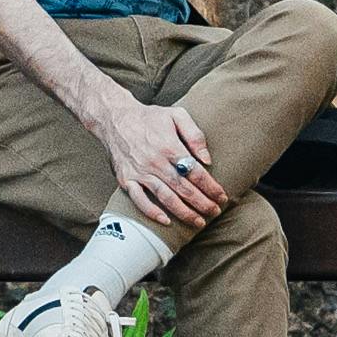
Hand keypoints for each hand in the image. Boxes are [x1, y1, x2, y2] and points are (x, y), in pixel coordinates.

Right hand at [93, 95, 225, 231]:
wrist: (114, 118)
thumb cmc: (149, 117)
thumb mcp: (176, 115)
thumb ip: (195, 135)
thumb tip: (207, 159)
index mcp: (169, 146)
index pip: (195, 172)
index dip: (210, 187)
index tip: (221, 196)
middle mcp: (155, 162)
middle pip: (183, 188)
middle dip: (202, 203)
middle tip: (215, 212)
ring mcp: (140, 172)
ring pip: (165, 197)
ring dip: (184, 212)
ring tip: (198, 222)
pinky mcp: (126, 180)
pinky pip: (139, 200)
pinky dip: (152, 212)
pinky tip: (166, 221)